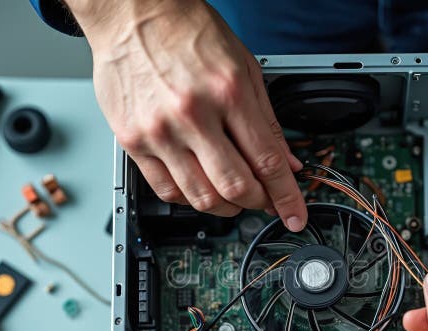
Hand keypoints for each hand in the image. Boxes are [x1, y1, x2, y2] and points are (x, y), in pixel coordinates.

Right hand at [67, 0, 306, 229]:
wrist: (133, 13)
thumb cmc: (188, 32)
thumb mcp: (244, 67)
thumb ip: (267, 120)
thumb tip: (287, 161)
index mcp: (227, 92)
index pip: (267, 161)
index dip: (286, 196)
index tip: (295, 214)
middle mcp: (192, 114)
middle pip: (236, 186)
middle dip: (259, 203)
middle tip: (264, 201)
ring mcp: (159, 130)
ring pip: (201, 196)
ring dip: (227, 206)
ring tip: (234, 197)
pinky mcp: (132, 140)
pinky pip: (166, 189)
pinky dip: (190, 199)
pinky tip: (201, 189)